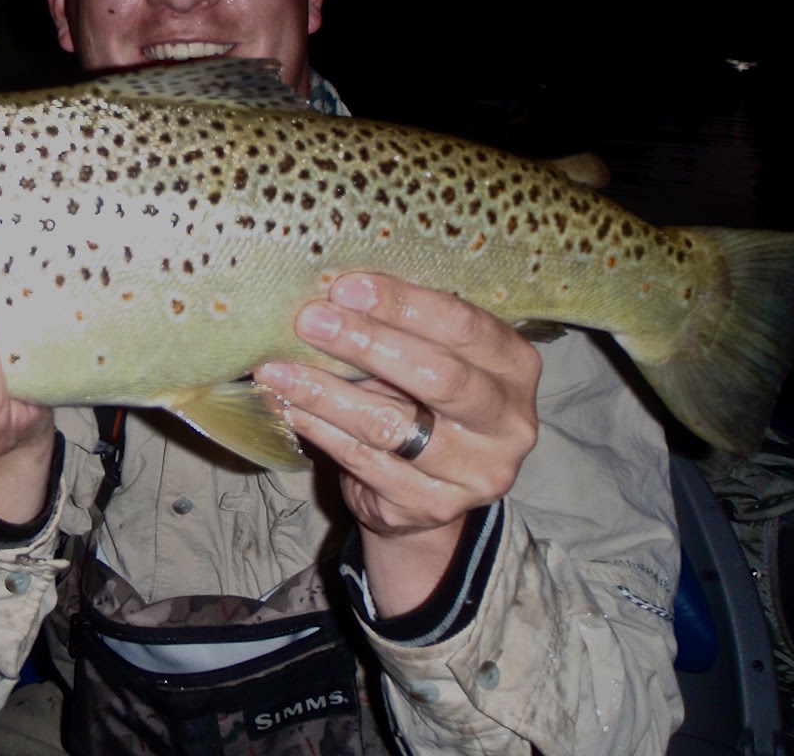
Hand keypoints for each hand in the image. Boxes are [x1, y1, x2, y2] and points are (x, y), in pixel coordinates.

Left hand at [256, 273, 540, 614]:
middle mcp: (509, 423)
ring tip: (278, 370)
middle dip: (366, 343)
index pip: (464, 327)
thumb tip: (334, 291)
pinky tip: (289, 407)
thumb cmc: (425, 399)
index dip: (403, 304)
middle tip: (309, 321)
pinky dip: (319, 429)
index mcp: (515, 367)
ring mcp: (475, 472)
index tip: (345, 287)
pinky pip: (363, 460)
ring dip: (325, 393)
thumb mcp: (433, 355)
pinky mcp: (433, 505)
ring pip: (390, 425)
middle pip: (438, 377)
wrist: (431, 489)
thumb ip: (405, 327)